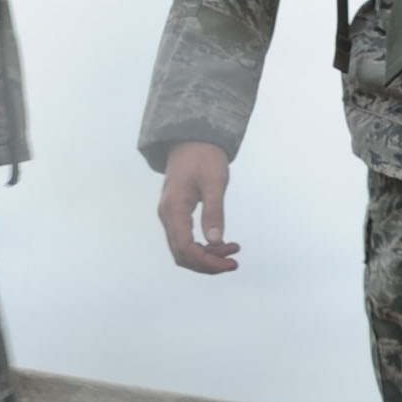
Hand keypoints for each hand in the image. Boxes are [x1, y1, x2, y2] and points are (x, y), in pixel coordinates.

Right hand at [158, 141, 238, 272]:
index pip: (185, 248)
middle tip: (234, 262)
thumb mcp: (215, 183)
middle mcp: (167, 215)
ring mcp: (170, 215)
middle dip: (208, 263)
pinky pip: (185, 239)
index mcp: (174, 209)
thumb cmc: (204, 157)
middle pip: (182, 254)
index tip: (230, 263)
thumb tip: (216, 241)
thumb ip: (214, 212)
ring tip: (232, 251)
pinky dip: (202, 246)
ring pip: (183, 249)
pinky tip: (221, 243)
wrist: (192, 138)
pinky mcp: (176, 213)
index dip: (207, 261)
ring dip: (206, 256)